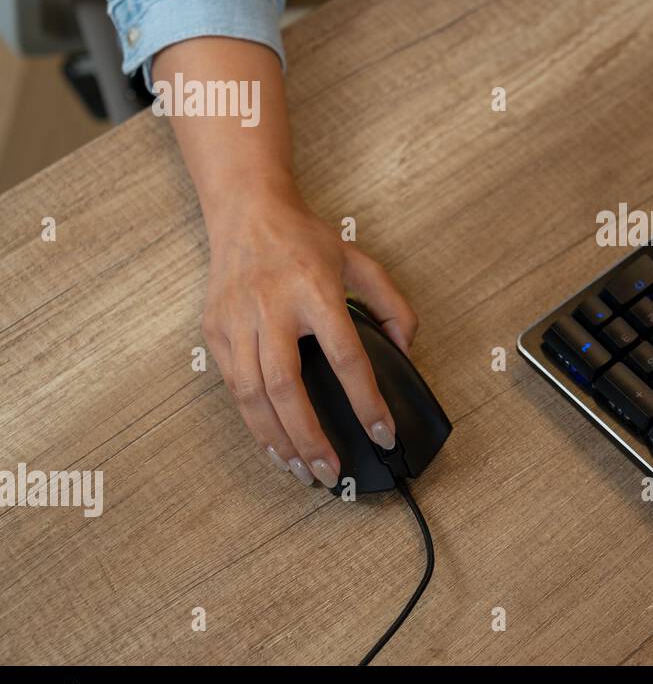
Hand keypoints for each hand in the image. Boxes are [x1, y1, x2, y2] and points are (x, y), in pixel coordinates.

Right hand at [201, 186, 417, 487]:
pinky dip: (254, 423)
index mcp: (315, 290)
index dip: (366, 401)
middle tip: (333, 472)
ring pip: (253, 396)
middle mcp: (272, 308)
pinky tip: (275, 445)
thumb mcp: (360, 260)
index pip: (346, 357)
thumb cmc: (305, 239)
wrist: (246, 211)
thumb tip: (405, 348)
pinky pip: (234, 389)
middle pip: (287, 387)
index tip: (383, 433)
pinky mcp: (215, 331)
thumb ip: (391, 303)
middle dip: (310, 437)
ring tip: (304, 471)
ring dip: (279, 440)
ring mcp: (237, 321)